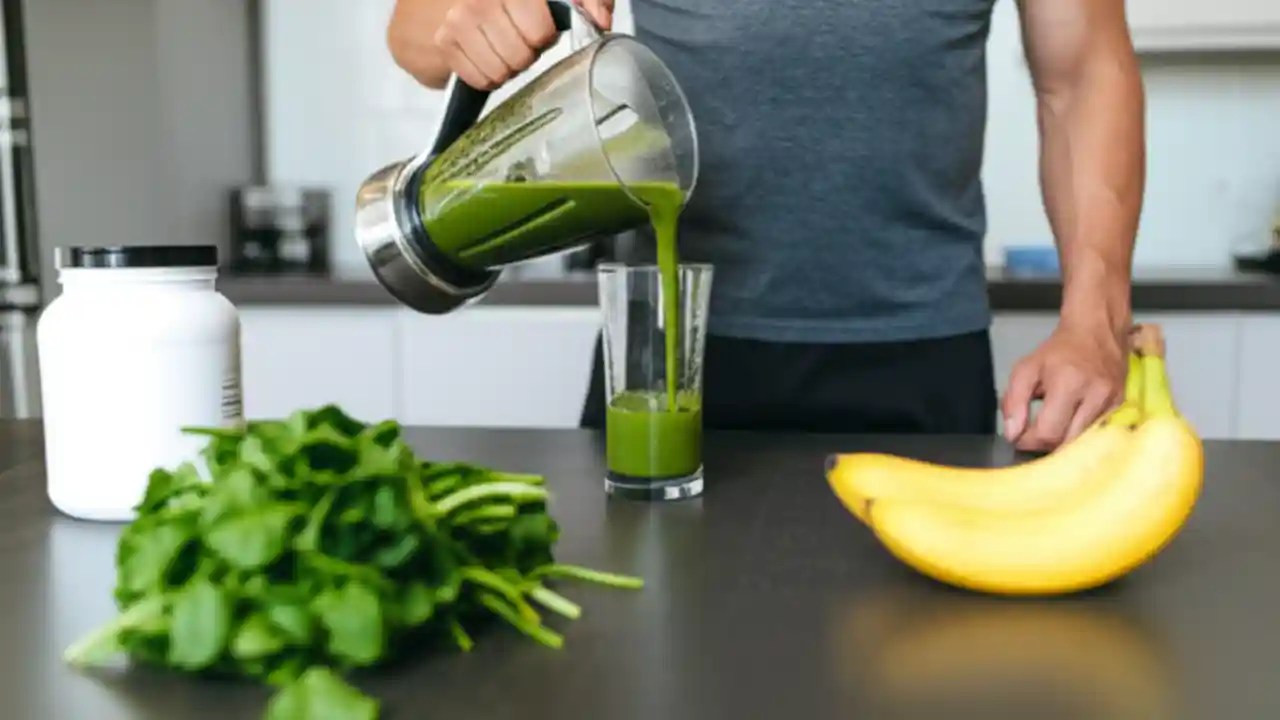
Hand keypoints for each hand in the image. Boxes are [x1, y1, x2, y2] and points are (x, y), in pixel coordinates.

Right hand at [434, 0, 613, 90]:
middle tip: (519, 39)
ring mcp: (457, 21)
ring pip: (500, 72)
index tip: (538, 28)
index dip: (543, 35)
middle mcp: (480, 0)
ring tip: (503, 48)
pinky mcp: (443, 42)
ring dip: (507, 67)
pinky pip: (480, 80)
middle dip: (525, 53)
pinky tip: (486, 56)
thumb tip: (601, 22)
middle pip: (521, 57)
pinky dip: (488, 76)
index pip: (539, 31)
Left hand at [1000, 320, 1127, 452]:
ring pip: (1082, 441)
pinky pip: (1096, 432)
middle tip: (1032, 434)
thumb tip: (1012, 434)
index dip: (1028, 441)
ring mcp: (1112, 402)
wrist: (1098, 330)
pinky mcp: (1121, 406)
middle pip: (1066, 442)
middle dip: (1044, 444)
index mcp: (1068, 384)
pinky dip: (1079, 433)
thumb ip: (1013, 402)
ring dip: (1062, 441)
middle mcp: (1095, 395)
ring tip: (1050, 426)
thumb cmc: (1058, 350)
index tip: (1018, 436)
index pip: (1048, 432)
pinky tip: (1069, 422)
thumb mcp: (1025, 369)